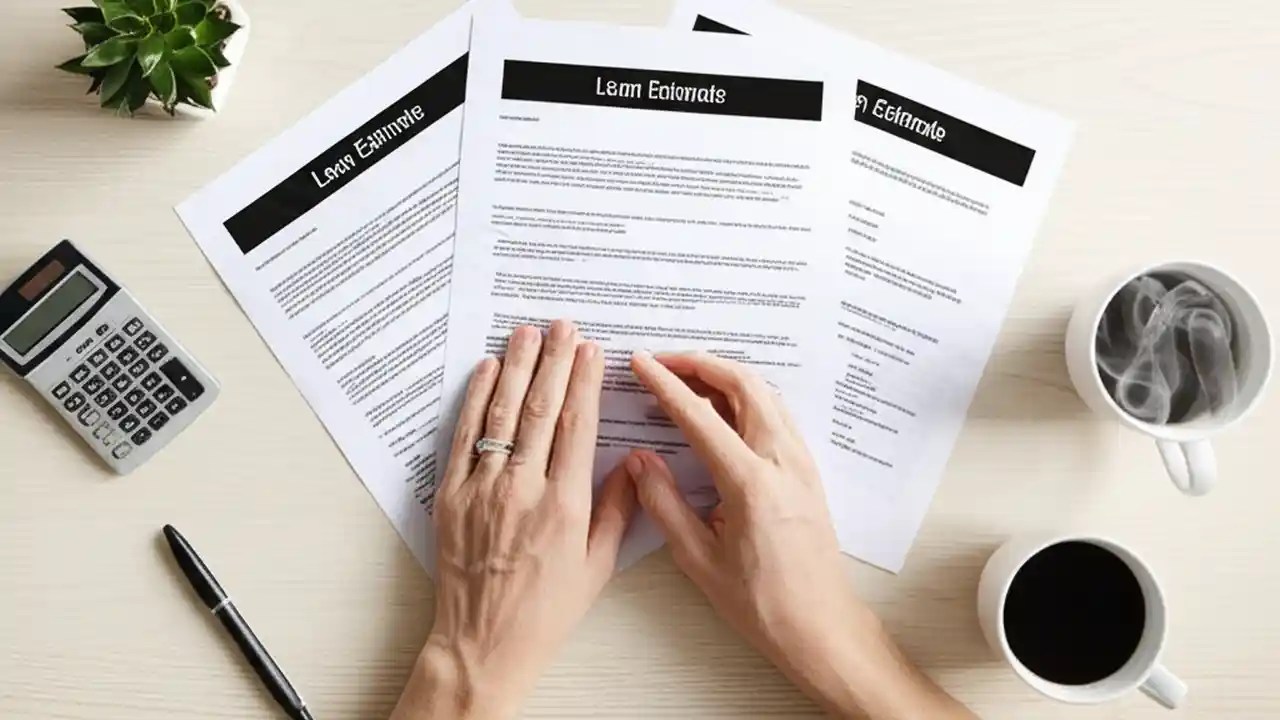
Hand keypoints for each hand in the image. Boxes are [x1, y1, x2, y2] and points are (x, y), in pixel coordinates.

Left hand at [391, 321, 636, 719]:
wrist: (484, 643)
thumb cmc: (544, 611)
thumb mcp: (596, 566)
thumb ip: (616, 509)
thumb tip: (633, 463)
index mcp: (565, 506)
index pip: (575, 426)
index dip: (583, 382)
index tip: (589, 351)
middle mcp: (523, 490)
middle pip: (539, 410)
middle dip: (552, 361)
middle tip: (561, 326)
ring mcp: (483, 490)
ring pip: (501, 415)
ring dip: (515, 368)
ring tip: (525, 333)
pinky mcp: (451, 497)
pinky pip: (463, 438)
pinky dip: (475, 401)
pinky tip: (486, 372)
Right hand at [627, 352, 971, 718]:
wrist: (822, 626)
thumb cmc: (761, 604)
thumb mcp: (699, 560)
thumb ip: (665, 503)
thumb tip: (640, 460)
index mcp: (751, 483)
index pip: (700, 416)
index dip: (665, 384)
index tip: (641, 363)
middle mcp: (782, 461)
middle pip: (743, 384)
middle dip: (700, 363)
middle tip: (663, 362)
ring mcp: (801, 462)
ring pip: (765, 394)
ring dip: (725, 376)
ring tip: (688, 379)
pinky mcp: (808, 470)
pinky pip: (777, 414)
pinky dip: (746, 397)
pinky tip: (724, 409)